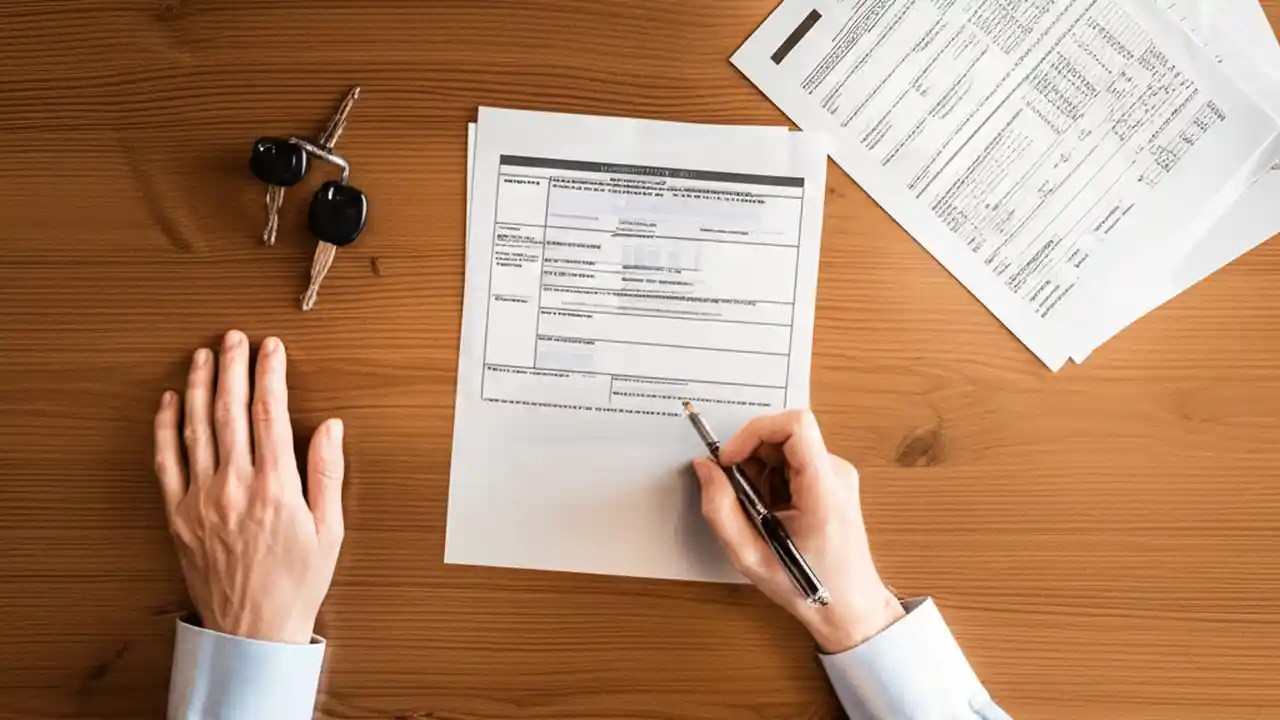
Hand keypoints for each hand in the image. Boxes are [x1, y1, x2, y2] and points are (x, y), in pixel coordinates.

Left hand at [152, 330, 345, 643]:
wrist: (251, 629)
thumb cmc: (297, 582)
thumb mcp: (330, 530)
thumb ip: (327, 473)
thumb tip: (331, 426)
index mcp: (276, 488)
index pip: (271, 414)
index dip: (270, 375)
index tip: (272, 348)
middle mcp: (235, 486)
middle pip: (232, 412)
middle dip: (234, 368)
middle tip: (235, 338)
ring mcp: (201, 499)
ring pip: (197, 429)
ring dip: (201, 387)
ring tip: (204, 356)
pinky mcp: (178, 514)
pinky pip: (167, 461)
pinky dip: (167, 427)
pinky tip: (172, 401)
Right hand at [693, 409, 904, 653]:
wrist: (850, 606)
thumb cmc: (809, 587)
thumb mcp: (750, 557)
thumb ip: (720, 509)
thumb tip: (705, 468)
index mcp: (823, 490)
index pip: (795, 425)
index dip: (754, 432)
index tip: (730, 459)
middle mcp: (836, 473)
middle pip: (784, 435)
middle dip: (750, 458)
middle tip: (740, 496)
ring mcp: (837, 475)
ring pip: (785, 448)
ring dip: (760, 472)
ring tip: (760, 512)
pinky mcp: (833, 480)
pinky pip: (793, 462)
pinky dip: (772, 480)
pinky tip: (773, 512)